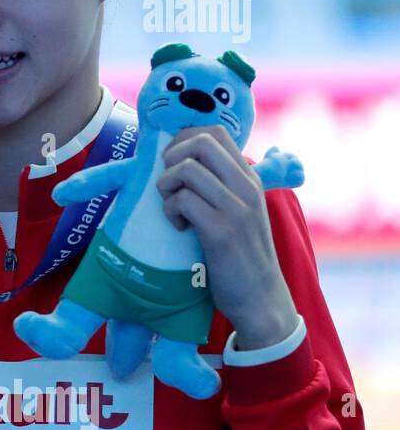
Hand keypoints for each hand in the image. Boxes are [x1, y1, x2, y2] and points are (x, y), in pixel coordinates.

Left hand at [157, 126, 298, 349]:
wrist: (261, 297)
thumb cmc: (241, 253)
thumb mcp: (239, 209)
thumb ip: (222, 184)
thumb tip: (186, 160)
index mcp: (249, 177)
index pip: (215, 132)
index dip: (183, 139)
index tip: (173, 164)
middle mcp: (246, 186)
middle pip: (200, 142)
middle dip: (171, 158)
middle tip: (169, 185)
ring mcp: (236, 207)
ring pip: (187, 170)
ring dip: (167, 187)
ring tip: (174, 209)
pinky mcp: (222, 231)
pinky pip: (183, 201)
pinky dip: (171, 212)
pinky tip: (180, 228)